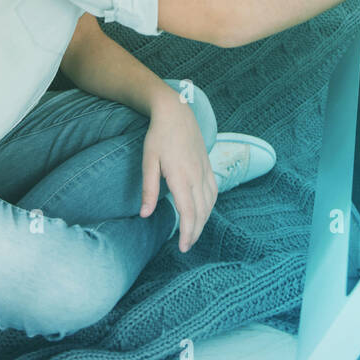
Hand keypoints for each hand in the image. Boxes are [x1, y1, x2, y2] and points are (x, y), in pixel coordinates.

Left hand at [139, 86, 217, 252]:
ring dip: (203, 221)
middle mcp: (197, 176)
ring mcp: (205, 170)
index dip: (187, 233)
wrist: (176, 112)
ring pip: (210, 204)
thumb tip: (145, 214)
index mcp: (181, 177)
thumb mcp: (148, 161)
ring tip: (193, 233)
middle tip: (186, 246)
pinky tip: (203, 211)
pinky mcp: (208, 165)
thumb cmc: (158, 136)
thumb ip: (148, 189)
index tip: (182, 247)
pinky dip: (210, 206)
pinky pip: (214, 191)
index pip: (188, 213)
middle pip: (201, 212)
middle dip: (195, 232)